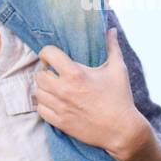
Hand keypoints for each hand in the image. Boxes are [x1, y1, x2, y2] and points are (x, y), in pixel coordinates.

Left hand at [34, 27, 141, 160]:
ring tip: (54, 88)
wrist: (122, 131)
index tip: (52, 57)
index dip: (47, 52)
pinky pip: (40, 110)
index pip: (48, 54)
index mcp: (75, 74)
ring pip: (38, 92)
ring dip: (44, 88)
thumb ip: (112, 47)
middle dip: (45, 72)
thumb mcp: (118, 69)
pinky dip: (44, 105)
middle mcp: (64, 90)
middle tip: (54, 73)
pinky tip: (54, 102)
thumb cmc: (120, 98)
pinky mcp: (60, 123)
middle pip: (39, 75)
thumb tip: (112, 29)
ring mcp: (61, 107)